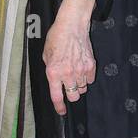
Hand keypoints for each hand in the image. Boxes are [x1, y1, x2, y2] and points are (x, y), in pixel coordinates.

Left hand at [42, 0, 96, 115]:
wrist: (72, 26)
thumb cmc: (56, 38)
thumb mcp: (46, 55)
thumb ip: (50, 70)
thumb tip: (55, 81)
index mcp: (53, 72)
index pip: (57, 96)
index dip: (59, 106)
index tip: (62, 111)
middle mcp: (67, 74)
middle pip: (74, 96)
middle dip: (71, 95)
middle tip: (69, 88)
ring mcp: (81, 70)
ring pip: (83, 89)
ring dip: (78, 86)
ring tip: (75, 74)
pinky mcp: (91, 65)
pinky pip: (90, 80)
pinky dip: (86, 78)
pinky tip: (81, 69)